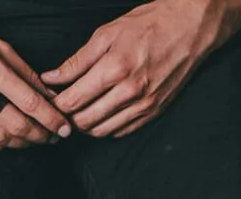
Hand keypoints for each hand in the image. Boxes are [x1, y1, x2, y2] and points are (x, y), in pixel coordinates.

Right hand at [0, 12, 73, 149]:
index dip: (51, 119)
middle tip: (54, 136)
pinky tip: (9, 140)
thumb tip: (49, 93)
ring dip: (21, 143)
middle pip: (16, 125)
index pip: (28, 102)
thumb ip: (23, 71)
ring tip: (34, 139)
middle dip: (41, 135)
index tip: (64, 127)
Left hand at [42, 0, 221, 137]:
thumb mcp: (107, 33)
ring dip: (85, 125)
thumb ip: (77, 60)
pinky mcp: (153, 112)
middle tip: (62, 106)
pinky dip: (105, 127)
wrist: (189, 29)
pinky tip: (100, 114)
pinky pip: (121, 131)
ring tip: (79, 111)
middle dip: (68, 117)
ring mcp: (143, 105)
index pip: (74, 100)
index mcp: (115, 68)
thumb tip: (52, 78)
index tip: (51, 97)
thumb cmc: (148, 25)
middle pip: (84, 121)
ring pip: (101, 131)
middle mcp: (130, 91)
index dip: (56, 103)